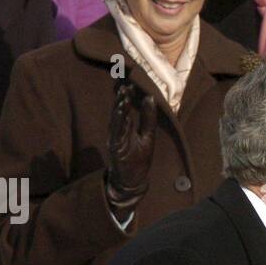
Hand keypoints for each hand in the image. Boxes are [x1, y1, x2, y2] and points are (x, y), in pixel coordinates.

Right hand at [107, 82, 156, 209]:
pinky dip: (118, 120)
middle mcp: (118, 131)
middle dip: (121, 98)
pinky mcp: (115, 147)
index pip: (125, 109)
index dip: (127, 97)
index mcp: (125, 128)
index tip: (131, 84)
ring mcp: (115, 139)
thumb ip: (148, 118)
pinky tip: (121, 110)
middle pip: (119, 112)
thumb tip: (150, 97)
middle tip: (125, 85)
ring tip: (123, 95)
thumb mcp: (148, 135)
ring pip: (117, 119)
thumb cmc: (140, 159)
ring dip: (119, 107)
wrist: (134, 180)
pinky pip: (117, 131)